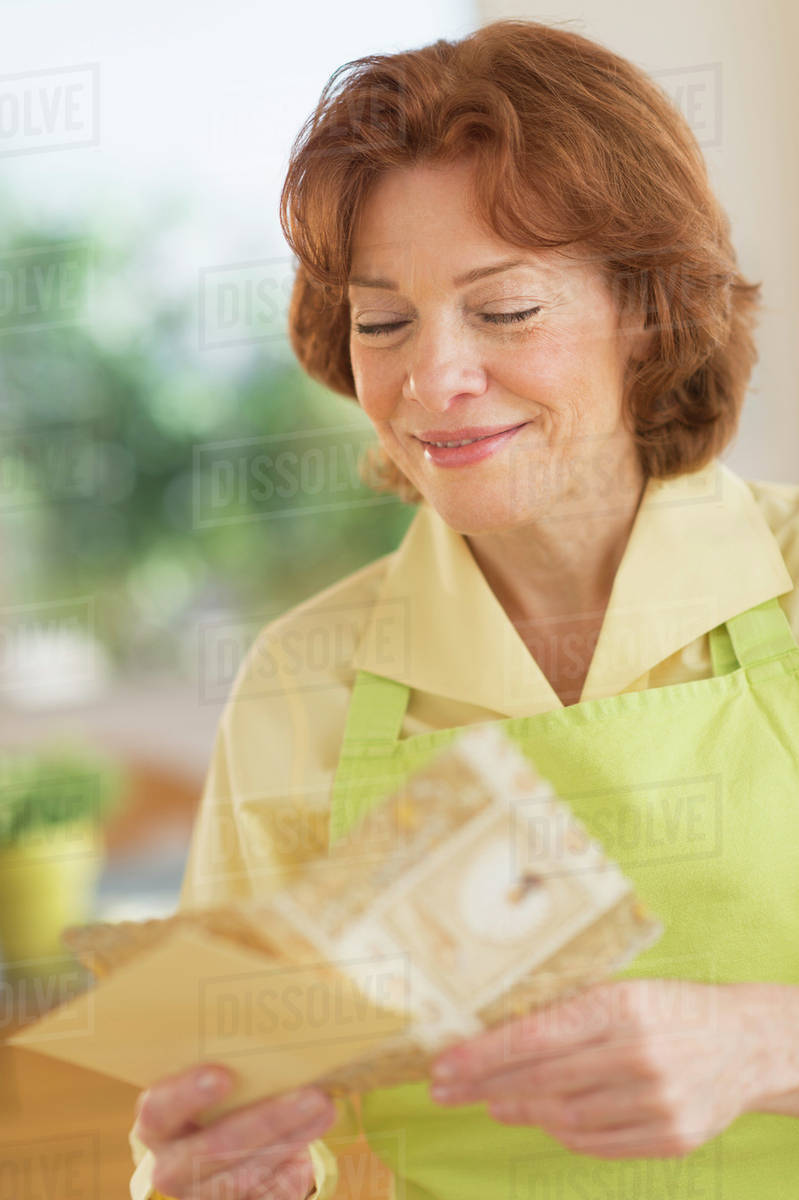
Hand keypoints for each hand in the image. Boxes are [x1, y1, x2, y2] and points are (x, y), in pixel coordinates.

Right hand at [133, 1063, 335, 1198]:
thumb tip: (276, 1006)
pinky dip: (294, 1166)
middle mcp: (171, 1165)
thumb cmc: (210, 1098)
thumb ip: (226, 1054)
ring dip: (293, 1138)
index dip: (188, 1094)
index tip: (225, 1074)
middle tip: (312, 1093)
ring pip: (248, 1172)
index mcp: (156, 1122)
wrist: (207, 1155)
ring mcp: (201, 1194)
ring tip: (325, 1106)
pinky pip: (266, 1192)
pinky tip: (315, 1135)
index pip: (159, 1109)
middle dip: (268, 1120)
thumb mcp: (204, 1074)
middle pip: (215, 1147)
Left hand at [428, 979, 775, 1158]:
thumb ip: (571, 1010)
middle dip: (484, 1085)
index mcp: (622, 1006)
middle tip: (444, 1089)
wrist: (746, 1041)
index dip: (484, 1053)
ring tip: (489, 1101)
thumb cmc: (670, 1008)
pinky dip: (562, 1132)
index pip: (537, 1034)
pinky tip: (539, 1118)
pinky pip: (598, 1143)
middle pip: (542, 1078)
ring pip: (566, 1116)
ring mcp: (658, 1101)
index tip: (443, 1064)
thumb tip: (498, 1031)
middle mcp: (639, 1054)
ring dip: (519, 1110)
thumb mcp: (624, 990)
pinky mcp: (673, 1137)